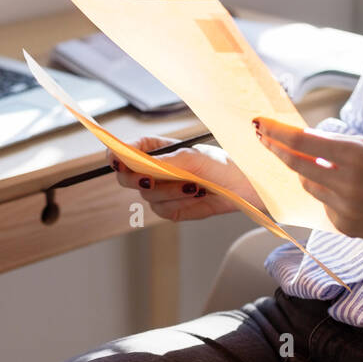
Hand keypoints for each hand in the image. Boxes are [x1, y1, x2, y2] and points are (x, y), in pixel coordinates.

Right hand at [107, 135, 264, 221]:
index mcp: (156, 150)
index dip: (116, 155)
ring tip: (195, 186)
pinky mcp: (172, 209)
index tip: (118, 161)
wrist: (246, 187)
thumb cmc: (223, 164)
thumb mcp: (194, 157)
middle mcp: (155, 170)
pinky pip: (162, 211)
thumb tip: (138, 163)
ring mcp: (162, 191)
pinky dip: (178, 205)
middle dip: (140, 180)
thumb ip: (164, 161)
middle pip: (127, 178)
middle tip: (151, 180)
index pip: (125, 151)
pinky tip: (197, 196)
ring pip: (147, 198)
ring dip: (170, 193)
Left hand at [252, 117, 362, 244]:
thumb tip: (301, 138)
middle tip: (264, 139)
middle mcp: (347, 183)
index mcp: (355, 156)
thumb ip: (336, 143)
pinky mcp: (345, 226)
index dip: (278, 133)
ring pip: (308, 186)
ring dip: (309, 174)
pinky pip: (323, 205)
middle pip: (295, 165)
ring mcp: (345, 208)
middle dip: (277, 150)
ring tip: (332, 171)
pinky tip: (353, 196)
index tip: (261, 125)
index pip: (302, 143)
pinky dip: (328, 195)